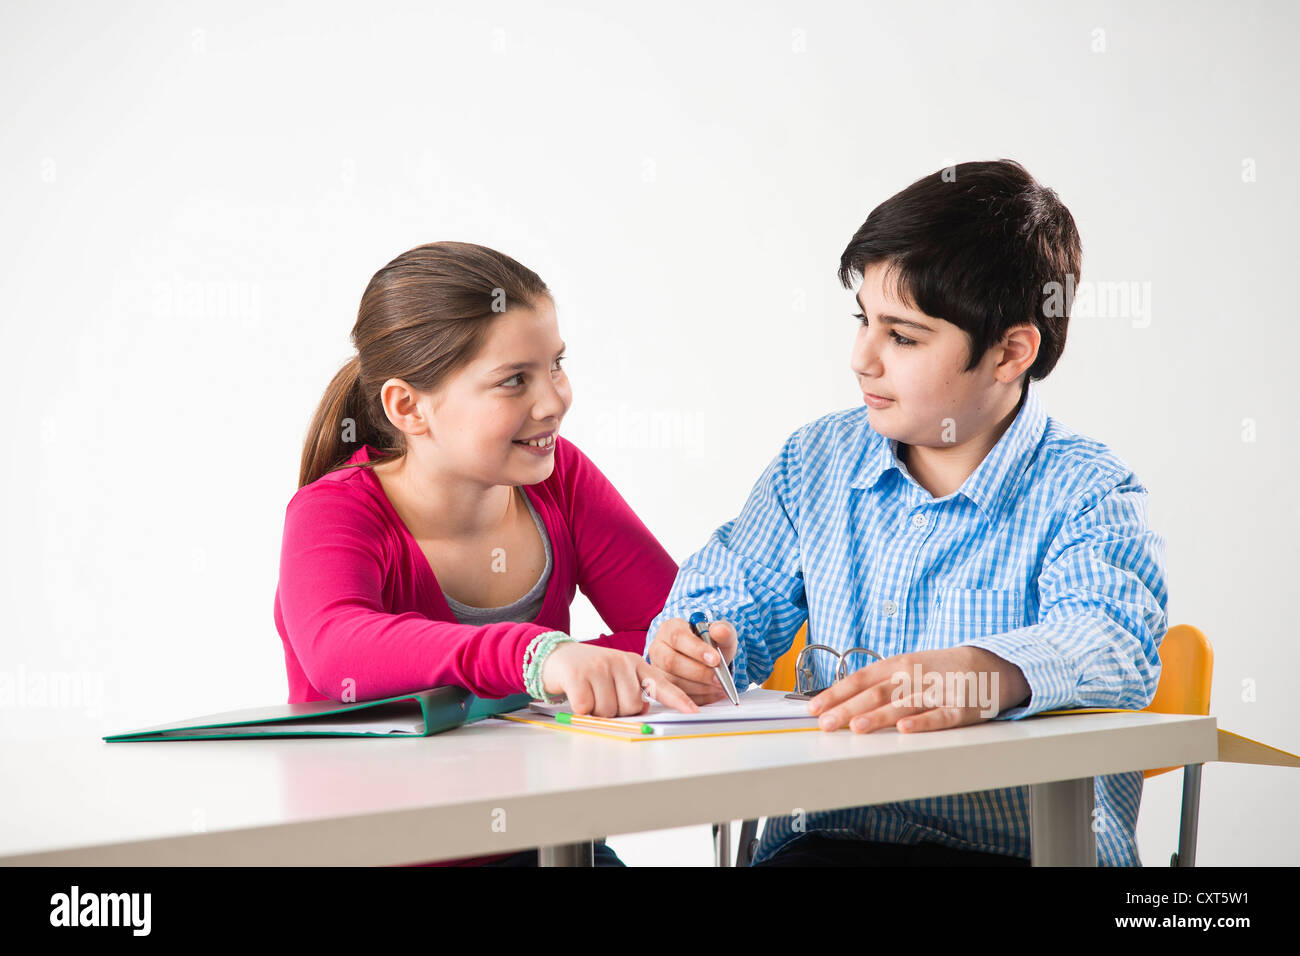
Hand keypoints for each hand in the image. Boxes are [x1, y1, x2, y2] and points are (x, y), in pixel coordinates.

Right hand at [540, 642, 698, 717]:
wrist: (556, 655)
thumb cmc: (590, 671)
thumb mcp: (616, 674)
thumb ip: (633, 689)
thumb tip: (643, 708)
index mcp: (634, 663)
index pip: (661, 683)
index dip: (678, 699)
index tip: (692, 712)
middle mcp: (620, 662)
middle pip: (632, 706)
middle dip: (618, 711)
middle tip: (603, 697)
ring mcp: (599, 667)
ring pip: (609, 710)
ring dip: (597, 711)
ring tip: (590, 694)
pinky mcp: (578, 675)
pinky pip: (587, 709)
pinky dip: (581, 710)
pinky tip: (577, 695)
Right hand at [645, 617, 738, 704]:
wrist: (706, 657)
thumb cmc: (709, 642)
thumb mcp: (720, 632)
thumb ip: (723, 631)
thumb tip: (720, 630)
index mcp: (670, 629)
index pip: (678, 637)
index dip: (696, 650)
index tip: (715, 660)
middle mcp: (658, 648)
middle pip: (671, 661)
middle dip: (699, 673)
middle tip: (719, 678)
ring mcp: (658, 669)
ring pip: (673, 682)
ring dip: (700, 687)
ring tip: (718, 686)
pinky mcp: (660, 687)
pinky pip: (676, 696)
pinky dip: (699, 697)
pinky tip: (713, 693)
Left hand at [806, 646, 1029, 733]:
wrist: (992, 664)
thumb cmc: (942, 669)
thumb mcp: (909, 668)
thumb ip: (880, 683)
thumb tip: (842, 700)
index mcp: (899, 665)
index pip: (861, 678)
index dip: (837, 693)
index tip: (813, 708)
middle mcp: (915, 676)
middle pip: (877, 693)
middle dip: (848, 708)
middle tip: (825, 724)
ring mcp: (938, 692)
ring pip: (904, 705)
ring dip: (879, 716)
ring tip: (856, 727)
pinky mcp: (961, 709)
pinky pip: (940, 717)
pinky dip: (923, 723)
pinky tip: (906, 730)